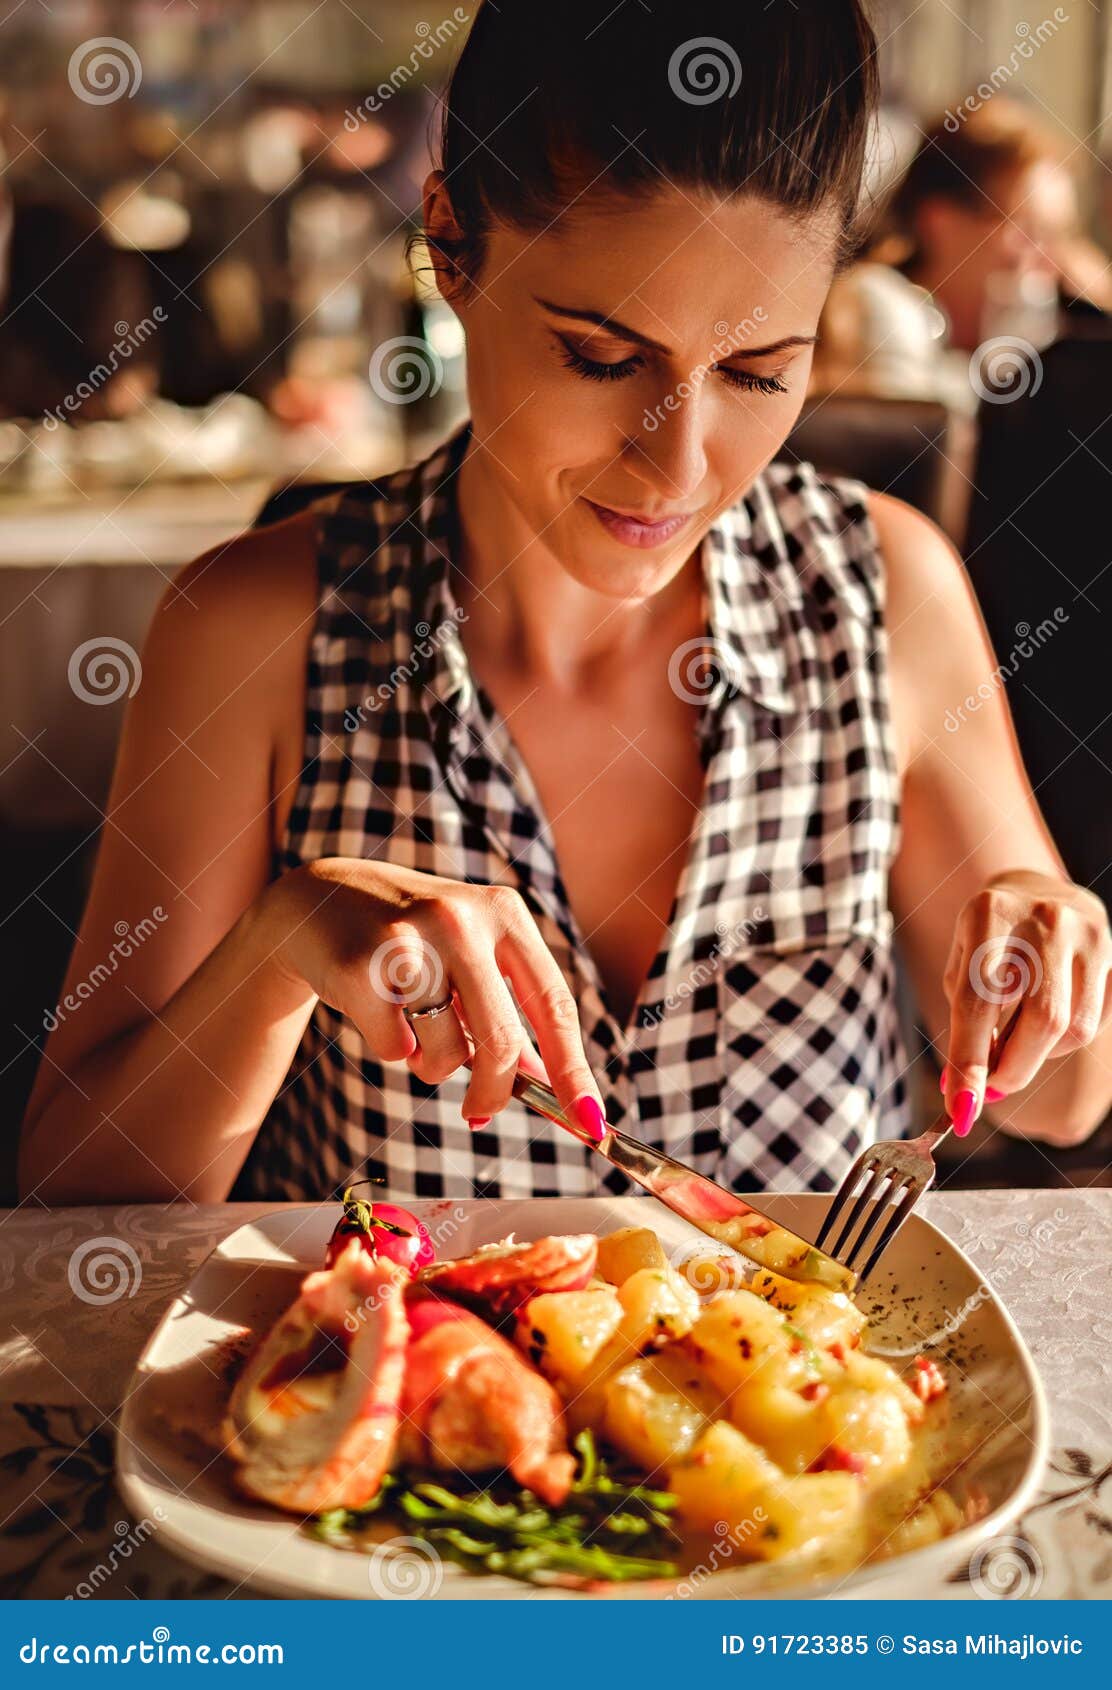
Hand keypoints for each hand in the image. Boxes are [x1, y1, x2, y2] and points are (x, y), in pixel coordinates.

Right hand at [263, 858, 604, 1134]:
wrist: (318, 901)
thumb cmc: (411, 939)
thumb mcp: (470, 957)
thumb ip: (510, 1013)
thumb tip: (552, 1086)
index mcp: (504, 913)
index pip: (554, 1004)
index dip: (575, 1070)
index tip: (590, 1121)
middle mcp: (460, 918)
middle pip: (502, 1040)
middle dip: (495, 1092)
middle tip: (481, 1113)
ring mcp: (408, 940)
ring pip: (445, 1052)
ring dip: (434, 1065)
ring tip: (415, 1032)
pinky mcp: (359, 967)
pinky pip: (395, 1049)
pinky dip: (393, 1049)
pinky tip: (378, 1012)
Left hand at [940, 870, 1111, 1134]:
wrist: (1033, 891)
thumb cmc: (988, 937)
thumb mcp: (961, 961)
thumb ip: (963, 1021)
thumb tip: (962, 1092)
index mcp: (990, 913)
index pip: (980, 1000)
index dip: (969, 1060)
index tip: (961, 1108)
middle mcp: (1047, 920)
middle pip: (1042, 1020)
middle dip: (1012, 1069)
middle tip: (990, 1089)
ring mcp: (1089, 934)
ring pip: (1072, 1030)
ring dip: (1037, 1057)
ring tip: (1013, 1046)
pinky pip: (1093, 1022)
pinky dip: (1062, 1042)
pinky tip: (1042, 1027)